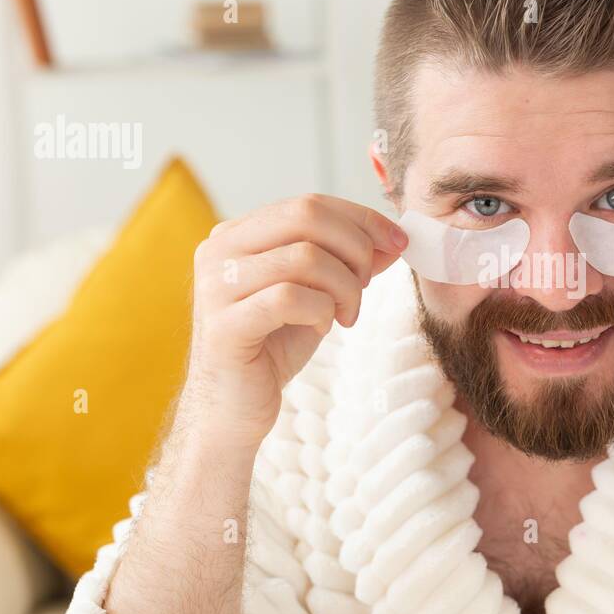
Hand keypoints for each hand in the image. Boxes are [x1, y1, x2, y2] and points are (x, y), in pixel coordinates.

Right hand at [181, 194, 406, 450]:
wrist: (234, 409)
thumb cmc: (273, 348)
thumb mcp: (319, 295)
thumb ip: (348, 262)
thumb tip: (392, 239)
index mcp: (238, 233)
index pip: (309, 204)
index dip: (362, 219)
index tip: (398, 242)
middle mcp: (219, 249)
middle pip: (306, 216)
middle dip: (355, 249)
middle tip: (367, 284)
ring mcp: (215, 285)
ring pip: (305, 257)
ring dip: (344, 287)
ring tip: (346, 315)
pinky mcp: (224, 324)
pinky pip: (290, 298)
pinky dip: (321, 312)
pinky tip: (321, 328)